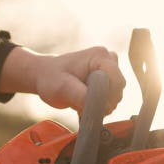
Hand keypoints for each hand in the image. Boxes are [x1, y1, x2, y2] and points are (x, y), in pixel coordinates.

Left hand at [0, 46, 125, 113]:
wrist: (45, 76)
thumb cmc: (51, 79)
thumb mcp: (62, 88)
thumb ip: (82, 96)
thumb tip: (102, 106)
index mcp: (100, 56)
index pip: (117, 82)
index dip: (107, 98)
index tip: (89, 106)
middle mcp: (109, 60)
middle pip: (118, 90)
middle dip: (102, 102)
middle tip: (80, 104)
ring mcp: (109, 69)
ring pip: (115, 96)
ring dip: (100, 105)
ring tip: (80, 102)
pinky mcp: (107, 80)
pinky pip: (111, 98)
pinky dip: (99, 105)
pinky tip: (83, 103)